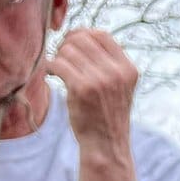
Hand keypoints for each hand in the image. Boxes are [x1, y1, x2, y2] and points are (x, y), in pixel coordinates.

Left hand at [46, 29, 136, 151]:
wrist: (107, 145)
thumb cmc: (108, 115)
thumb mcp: (119, 87)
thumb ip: (109, 63)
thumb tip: (81, 35)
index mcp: (129, 69)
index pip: (102, 35)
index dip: (83, 35)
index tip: (72, 45)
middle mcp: (117, 72)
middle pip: (82, 39)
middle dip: (67, 44)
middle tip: (62, 58)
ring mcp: (100, 80)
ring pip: (68, 50)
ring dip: (58, 57)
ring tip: (58, 70)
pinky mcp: (82, 88)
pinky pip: (57, 63)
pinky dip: (50, 67)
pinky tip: (52, 76)